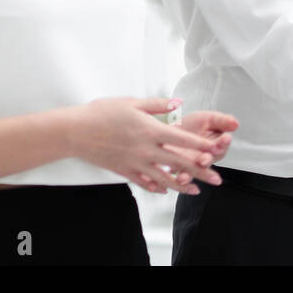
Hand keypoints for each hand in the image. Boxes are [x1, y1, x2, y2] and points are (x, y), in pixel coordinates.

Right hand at [69, 98, 231, 194]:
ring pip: (163, 177)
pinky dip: (157, 187)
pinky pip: (144, 182)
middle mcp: (145, 150)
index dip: (201, 145)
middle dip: (200, 171)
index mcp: (150, 130)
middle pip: (178, 162)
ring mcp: (135, 163)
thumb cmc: (102, 112)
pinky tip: (166, 190)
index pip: (182, 139)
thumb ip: (158, 105)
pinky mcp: (124, 171)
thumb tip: (179, 102)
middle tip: (217, 179)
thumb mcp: (132, 102)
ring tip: (196, 190)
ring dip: (182, 185)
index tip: (216, 150)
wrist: (75, 131)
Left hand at [162, 109, 238, 191]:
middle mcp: (204, 158)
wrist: (171, 130)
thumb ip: (221, 121)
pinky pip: (173, 178)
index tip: (224, 139)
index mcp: (215, 145)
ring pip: (190, 173)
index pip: (222, 145)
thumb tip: (236, 124)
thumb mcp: (208, 118)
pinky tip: (167, 181)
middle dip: (206, 161)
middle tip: (204, 160)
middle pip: (207, 161)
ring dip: (187, 176)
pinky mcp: (175, 170)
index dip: (223, 142)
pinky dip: (170, 181)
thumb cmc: (193, 125)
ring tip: (182, 177)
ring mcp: (190, 166)